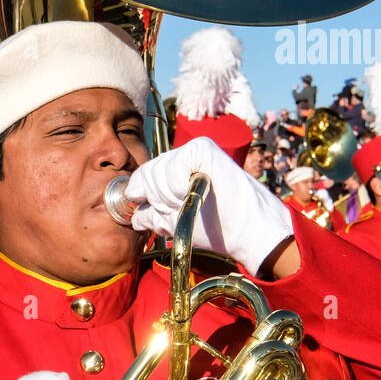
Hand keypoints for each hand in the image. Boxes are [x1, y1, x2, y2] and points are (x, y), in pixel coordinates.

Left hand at [125, 137, 294, 276]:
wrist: (248, 231)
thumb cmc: (217, 228)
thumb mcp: (176, 221)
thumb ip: (153, 212)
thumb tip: (132, 213)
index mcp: (174, 173)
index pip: (140, 179)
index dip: (146, 200)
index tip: (169, 212)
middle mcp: (181, 158)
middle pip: (144, 175)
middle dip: (158, 201)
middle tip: (184, 207)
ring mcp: (193, 151)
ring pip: (154, 172)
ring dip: (169, 197)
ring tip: (193, 200)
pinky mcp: (203, 148)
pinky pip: (170, 166)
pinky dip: (178, 185)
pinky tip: (194, 190)